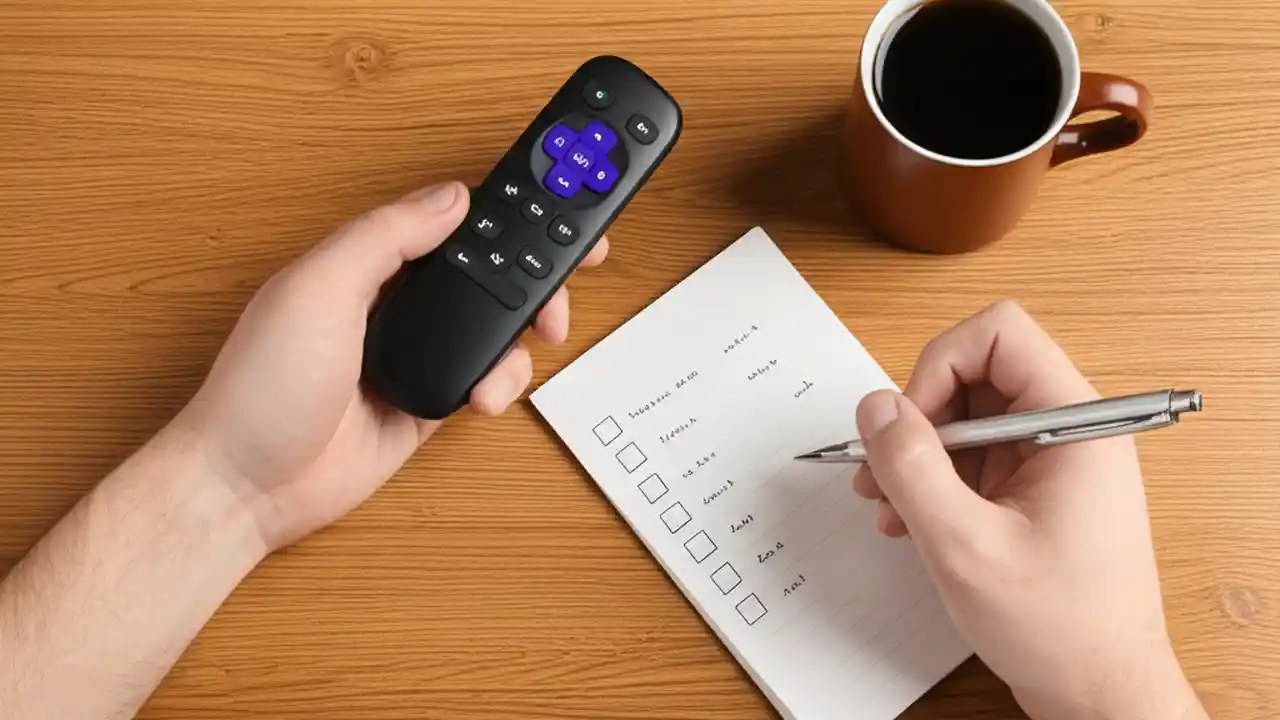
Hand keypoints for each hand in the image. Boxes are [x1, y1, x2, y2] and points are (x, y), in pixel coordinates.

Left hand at [170, 181, 607, 551]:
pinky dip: (500, 382)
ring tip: (539, 337)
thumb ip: (386, 235)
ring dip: (524, 330)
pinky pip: (484, 379)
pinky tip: (483, 395)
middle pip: (485, 271)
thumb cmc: (262, 386)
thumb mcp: (318, 288)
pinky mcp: (427, 403)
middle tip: (580, 266)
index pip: (448, 221)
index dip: (501, 209)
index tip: (553, 199)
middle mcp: (393, 303)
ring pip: (494, 326)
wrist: (250, 485)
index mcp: (365, 262)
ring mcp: (413, 354)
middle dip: (536, 268)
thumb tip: (451, 196)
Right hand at [851, 302, 1205, 719]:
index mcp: (1075, 424)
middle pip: (977, 374)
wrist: (1102, 695)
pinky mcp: (1037, 492)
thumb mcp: (965, 545)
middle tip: (881, 470)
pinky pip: (976, 459)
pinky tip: (910, 521)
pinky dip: (936, 483)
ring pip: (969, 418)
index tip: (908, 423)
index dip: (939, 364)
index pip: (999, 335)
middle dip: (919, 417)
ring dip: (920, 455)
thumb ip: (911, 467)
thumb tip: (874, 405)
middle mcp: (1070, 430)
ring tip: (888, 505)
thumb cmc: (1059, 629)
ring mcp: (1054, 462)